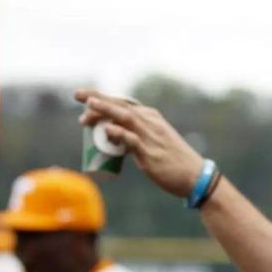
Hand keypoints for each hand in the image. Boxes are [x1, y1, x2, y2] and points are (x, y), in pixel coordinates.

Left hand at [75, 90, 204, 197]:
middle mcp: (150, 123)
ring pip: (125, 118)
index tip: (83, 96)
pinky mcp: (150, 153)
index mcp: (151, 118)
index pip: (123, 103)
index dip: (102, 97)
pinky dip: (119, 133)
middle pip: (121, 106)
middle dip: (98, 99)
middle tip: (76, 95)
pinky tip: (106, 129)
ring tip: (88, 105)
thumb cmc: (174, 161)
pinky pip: (132, 140)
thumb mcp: (155, 142)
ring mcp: (151, 137)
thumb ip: (136, 136)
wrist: (195, 177)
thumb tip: (115, 136)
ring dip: (106, 109)